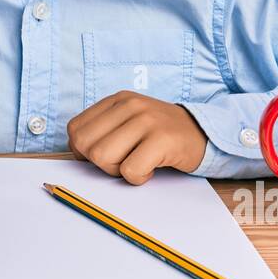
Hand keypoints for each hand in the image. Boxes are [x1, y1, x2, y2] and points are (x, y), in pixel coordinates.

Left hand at [66, 91, 207, 184]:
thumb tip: (77, 152)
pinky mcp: (163, 140)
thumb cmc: (159, 134)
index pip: (75, 129)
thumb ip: (103, 131)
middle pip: (86, 145)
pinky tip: (151, 168)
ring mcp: (147, 121)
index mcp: (117, 100)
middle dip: (100, 163)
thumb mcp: (128, 122)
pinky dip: (138, 177)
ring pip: (103, 157)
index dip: (83, 150)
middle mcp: (130, 105)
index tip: (106, 154)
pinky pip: (130, 170)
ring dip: (118, 171)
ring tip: (137, 163)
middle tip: (123, 161)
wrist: (202, 134)